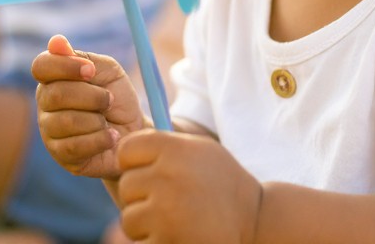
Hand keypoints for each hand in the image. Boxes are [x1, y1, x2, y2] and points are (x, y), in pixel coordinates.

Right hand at [32, 34, 143, 178]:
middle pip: (55, 94)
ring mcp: (50, 132)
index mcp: (53, 79)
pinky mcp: (62, 156)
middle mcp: (45, 105)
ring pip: (66, 121)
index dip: (65, 66)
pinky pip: (75, 146)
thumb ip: (83, 56)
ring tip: (109, 121)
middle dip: (91, 96)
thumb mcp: (108, 71)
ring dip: (97, 119)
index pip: (41, 66)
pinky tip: (112, 136)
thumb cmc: (117, 99)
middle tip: (109, 100)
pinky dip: (101, 139)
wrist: (135, 133)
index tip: (91, 70)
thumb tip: (56, 41)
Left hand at [116, 130, 261, 243]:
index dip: (136, 162)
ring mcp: (167, 211)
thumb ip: (163, 144)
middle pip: (127, 185)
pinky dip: (155, 242)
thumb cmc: (221, 182)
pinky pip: (141, 242)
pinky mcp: (167, 239)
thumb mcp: (199, 150)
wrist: (255, 220)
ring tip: (175, 219)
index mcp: (174, 149)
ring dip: (147, 223)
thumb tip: (119, 141)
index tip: (152, 171)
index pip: (126, 150)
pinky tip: (178, 234)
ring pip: (129, 217)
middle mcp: (168, 176)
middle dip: (143, 196)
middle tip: (172, 200)